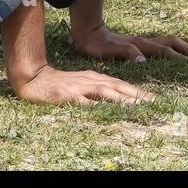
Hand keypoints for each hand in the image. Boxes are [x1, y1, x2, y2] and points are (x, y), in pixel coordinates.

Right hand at [11, 64, 153, 104]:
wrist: (35, 79)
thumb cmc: (60, 84)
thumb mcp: (83, 84)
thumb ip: (98, 90)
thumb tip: (116, 98)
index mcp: (95, 78)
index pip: (120, 84)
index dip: (136, 91)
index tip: (152, 98)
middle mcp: (91, 80)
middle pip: (117, 86)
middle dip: (135, 94)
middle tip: (152, 102)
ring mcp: (80, 87)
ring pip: (104, 92)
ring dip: (121, 98)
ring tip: (135, 105)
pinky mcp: (68, 95)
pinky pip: (84, 101)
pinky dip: (95, 105)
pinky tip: (105, 110)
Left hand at [71, 25, 187, 61]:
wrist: (87, 32)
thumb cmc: (96, 44)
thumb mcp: (109, 51)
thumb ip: (127, 53)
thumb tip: (143, 60)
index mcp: (141, 45)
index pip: (166, 51)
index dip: (181, 57)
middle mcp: (144, 42)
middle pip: (173, 42)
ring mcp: (142, 42)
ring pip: (168, 42)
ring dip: (183, 48)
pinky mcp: (137, 44)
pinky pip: (160, 46)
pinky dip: (172, 49)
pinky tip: (174, 55)